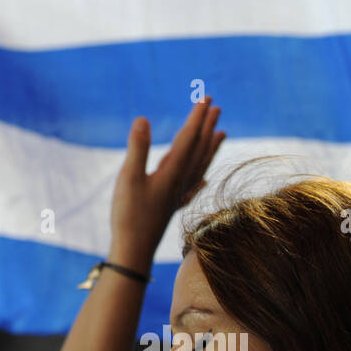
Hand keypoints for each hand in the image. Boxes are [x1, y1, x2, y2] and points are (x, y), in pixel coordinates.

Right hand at [108, 98, 224, 268]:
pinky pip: (193, 187)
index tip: (206, 99)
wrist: (134, 251)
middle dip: (207, 127)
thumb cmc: (129, 215)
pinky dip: (201, 178)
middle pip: (198, 149)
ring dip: (210, 148)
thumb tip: (143, 119)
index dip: (197, 118)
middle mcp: (180, 182)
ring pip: (200, 166)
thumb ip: (137, 148)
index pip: (189, 139)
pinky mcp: (172, 206)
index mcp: (172, 172)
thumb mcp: (128, 178)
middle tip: (215, 106)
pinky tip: (205, 180)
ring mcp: (178, 195)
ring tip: (222, 133)